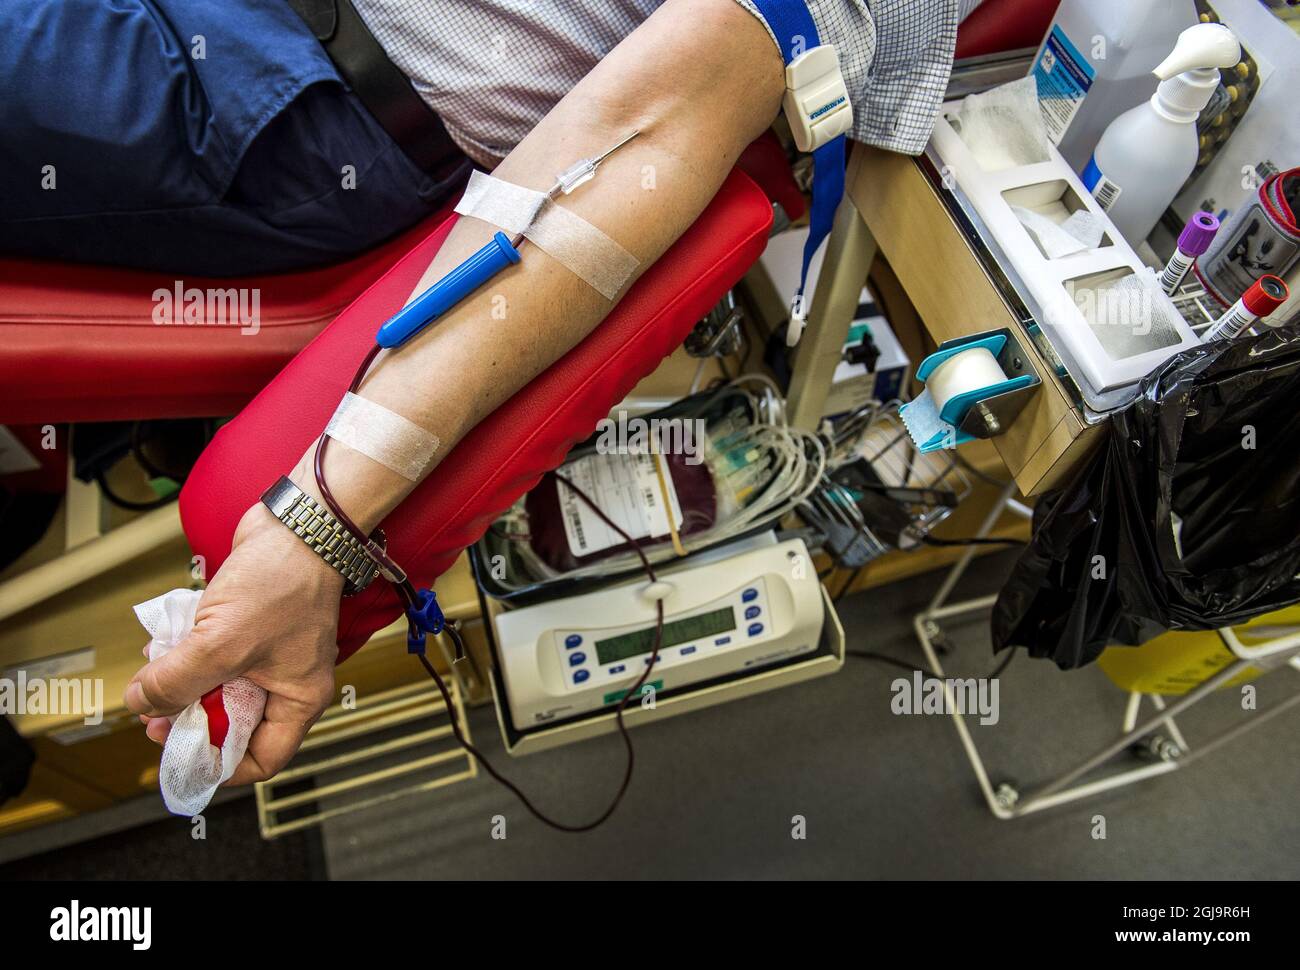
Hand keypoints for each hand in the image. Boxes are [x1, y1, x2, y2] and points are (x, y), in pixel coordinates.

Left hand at [126, 501, 344, 784]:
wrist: (297, 525)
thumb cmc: (282, 582)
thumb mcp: (221, 644)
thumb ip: (177, 682)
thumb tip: (141, 704)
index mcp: (298, 699)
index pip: (261, 759)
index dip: (220, 765)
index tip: (181, 754)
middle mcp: (287, 682)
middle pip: (233, 725)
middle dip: (192, 718)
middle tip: (158, 712)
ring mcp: (270, 655)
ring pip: (220, 688)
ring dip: (186, 682)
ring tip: (161, 669)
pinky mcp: (253, 628)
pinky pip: (216, 656)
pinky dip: (191, 652)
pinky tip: (173, 639)